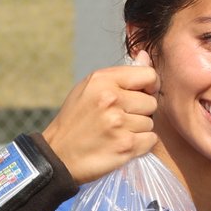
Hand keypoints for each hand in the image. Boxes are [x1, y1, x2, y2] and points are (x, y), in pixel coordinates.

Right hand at [39, 55, 159, 183]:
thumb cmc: (77, 119)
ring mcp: (118, 123)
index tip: (141, 94)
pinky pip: (150, 140)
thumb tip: (145, 56)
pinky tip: (121, 144)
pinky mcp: (125, 145)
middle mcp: (111, 99)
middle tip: (119, 118)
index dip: (149, 86)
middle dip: (140, 111)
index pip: (149, 75)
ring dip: (138, 129)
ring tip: (116, 132)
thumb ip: (121, 74)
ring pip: (151, 123)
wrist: (59, 154)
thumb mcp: (90, 88)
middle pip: (152, 102)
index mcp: (102, 81)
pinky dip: (140, 144)